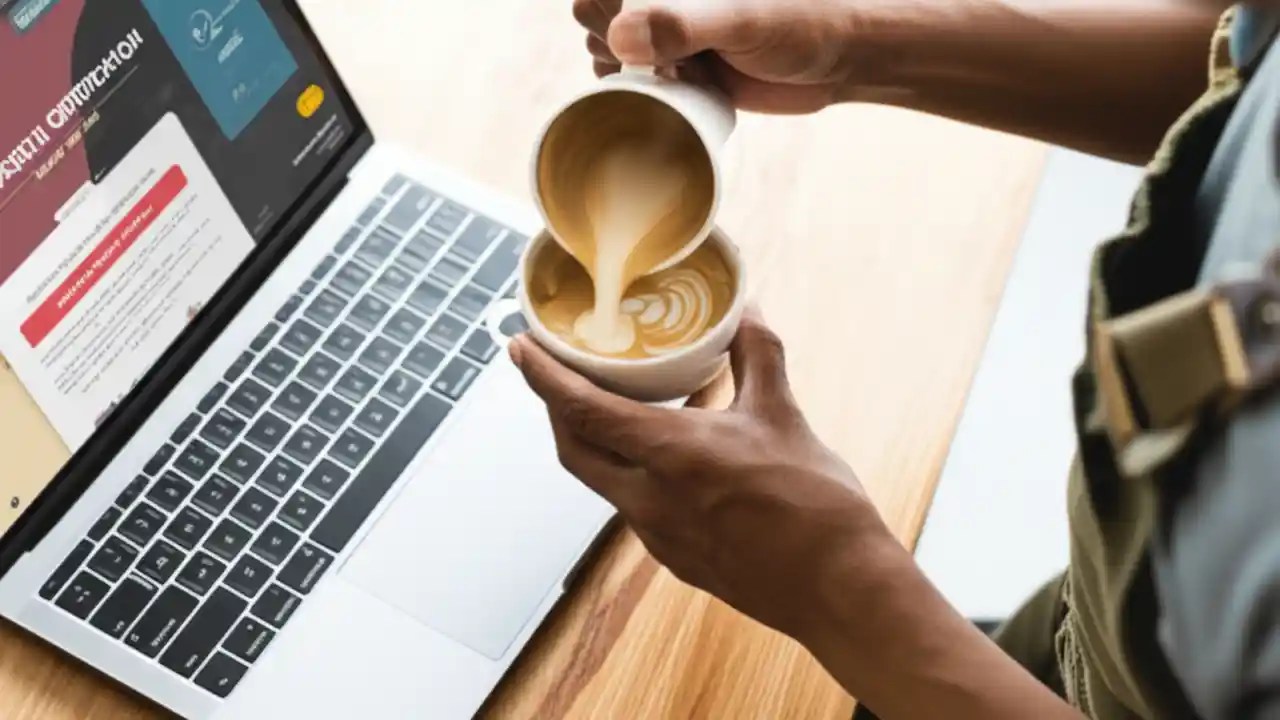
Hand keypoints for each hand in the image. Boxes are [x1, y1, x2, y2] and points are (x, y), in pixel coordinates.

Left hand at [508, 311, 892, 640]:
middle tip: (562, 375)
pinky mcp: (676, 558)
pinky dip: (641, 471)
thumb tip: (746, 312)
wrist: (839, 588)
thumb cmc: (816, 506)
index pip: (580, 410)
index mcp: (670, 455)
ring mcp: (659, 535)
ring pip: (607, 478)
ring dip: (605, 440)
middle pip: (574, 449)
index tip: (520, 348)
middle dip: (559, 409)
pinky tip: (679, 454)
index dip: (542, 376)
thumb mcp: (784, 414)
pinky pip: (638, 505)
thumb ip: (757, 354)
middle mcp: (649, 499)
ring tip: (633, 404)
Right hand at [573, 0, 873, 113]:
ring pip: (607, 52)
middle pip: (592, 17)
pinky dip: (641, 96)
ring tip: (678, 74)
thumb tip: (619, 39)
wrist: (841, 56)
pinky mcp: (680, 67)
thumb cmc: (801, 20)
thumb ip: (682, 24)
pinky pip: (634, 84)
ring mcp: (667, 32)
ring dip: (628, 74)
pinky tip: (674, 93)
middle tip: (668, 59)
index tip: (643, 36)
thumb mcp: (740, 19)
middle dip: (616, 45)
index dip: (607, 13)